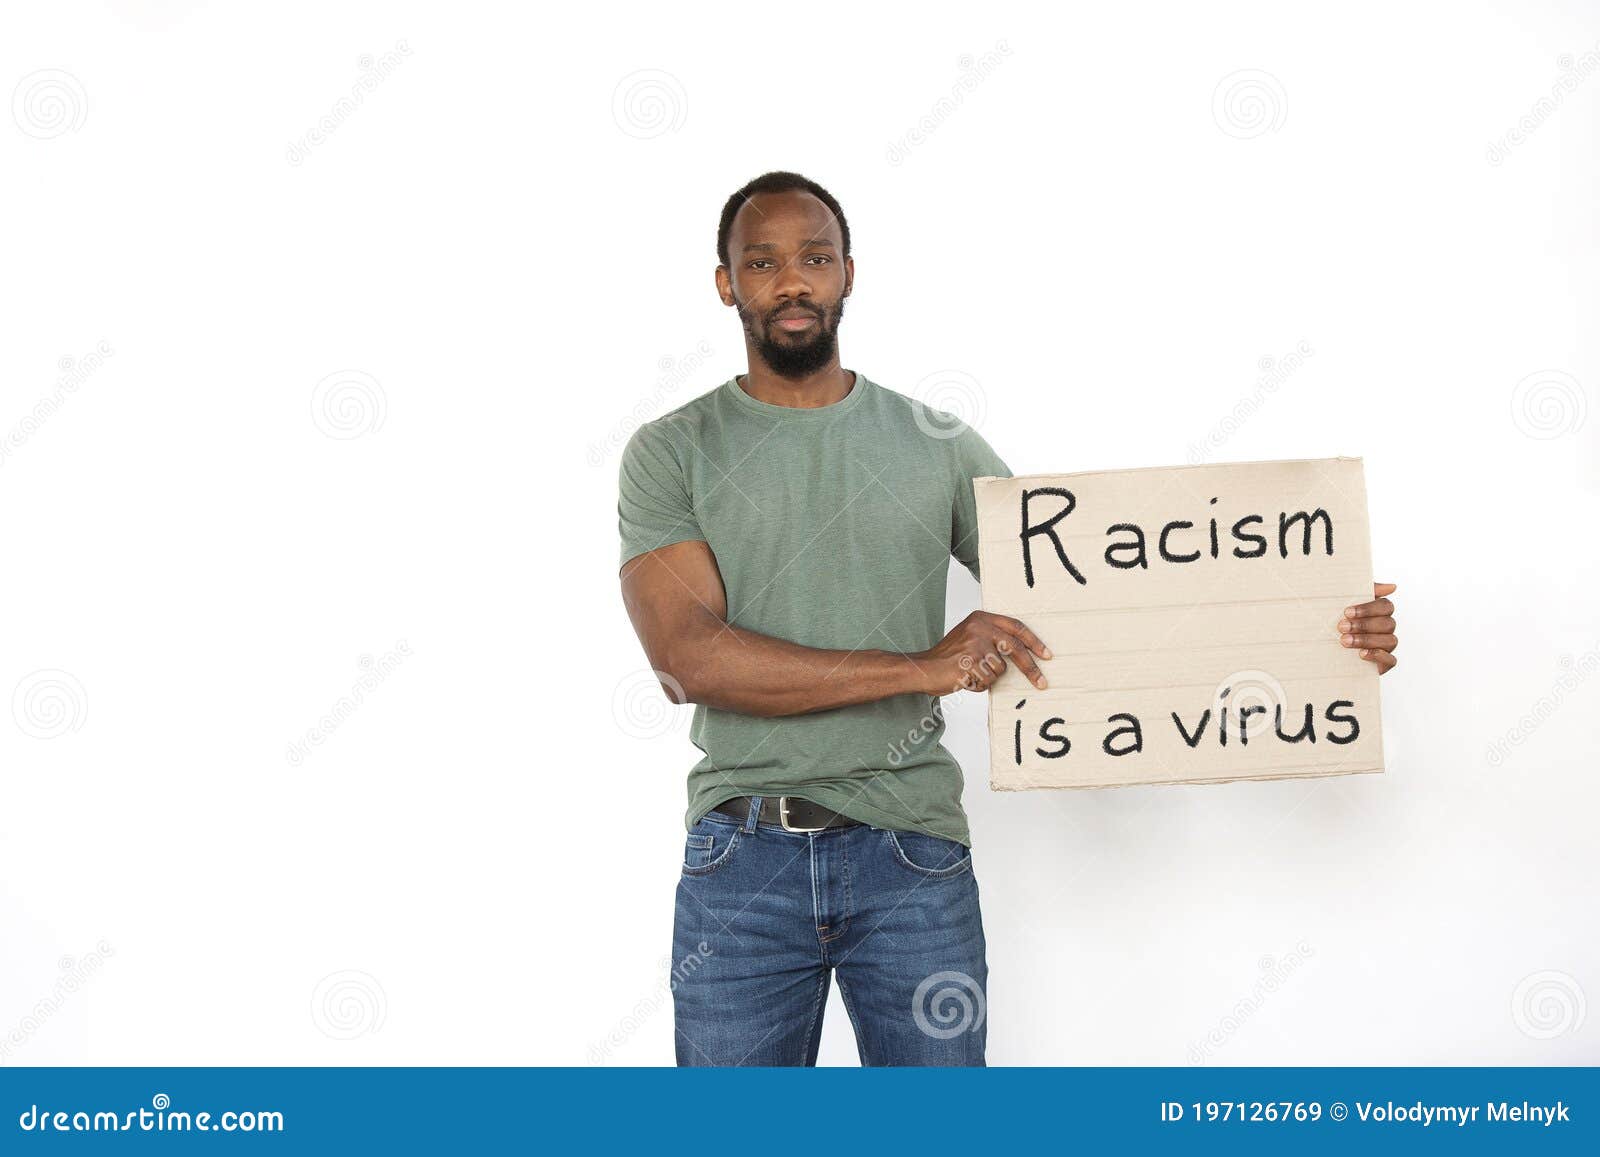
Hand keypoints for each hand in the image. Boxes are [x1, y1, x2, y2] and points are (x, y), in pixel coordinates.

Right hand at [914, 611, 1051, 693]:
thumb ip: (993, 637)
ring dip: (989, 678)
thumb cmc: (949, 656)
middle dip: (1030, 668)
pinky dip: (979, 686)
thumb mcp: (971, 636)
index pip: (1016, 627)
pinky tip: (965, 679)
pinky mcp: (968, 663)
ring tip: (971, 674)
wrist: (924, 668)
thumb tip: (1025, 651)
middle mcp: (978, 628)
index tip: (1047, 655)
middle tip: (1041, 683)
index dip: (1034, 642)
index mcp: (981, 618)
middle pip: (1014, 649)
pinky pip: (987, 681)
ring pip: (999, 670)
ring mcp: (973, 645)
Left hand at [1339, 581, 1398, 674]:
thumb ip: (1365, 591)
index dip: (1368, 609)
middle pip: (1387, 623)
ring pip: (1390, 640)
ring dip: (1367, 640)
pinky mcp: (1384, 663)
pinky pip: (1391, 660)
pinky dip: (1378, 656)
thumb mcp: (1345, 604)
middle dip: (1364, 625)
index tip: (1346, 612)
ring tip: (1345, 641)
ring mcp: (1387, 646)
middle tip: (1342, 627)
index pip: (1386, 606)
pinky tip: (1362, 654)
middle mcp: (1386, 629)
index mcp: (1379, 613)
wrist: (1325, 651)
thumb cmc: (1338, 623)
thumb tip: (1392, 586)